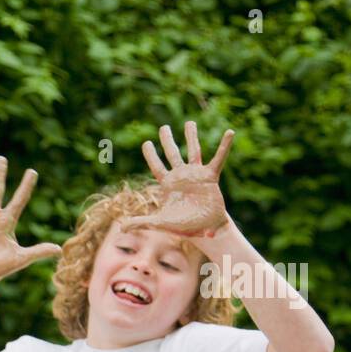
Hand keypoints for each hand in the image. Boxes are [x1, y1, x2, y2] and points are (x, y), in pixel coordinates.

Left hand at [122, 121, 234, 236]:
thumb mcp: (160, 223)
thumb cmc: (183, 226)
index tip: (146, 143)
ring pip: (193, 151)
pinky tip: (229, 132)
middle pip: (172, 154)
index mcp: (168, 184)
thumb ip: (141, 222)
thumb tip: (121, 227)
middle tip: (163, 127)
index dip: (151, 155)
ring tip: (189, 122)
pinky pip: (218, 158)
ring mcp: (196, 174)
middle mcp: (181, 176)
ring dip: (191, 136)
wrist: (205, 229)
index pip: (156, 166)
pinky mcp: (210, 176)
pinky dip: (223, 146)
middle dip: (167, 140)